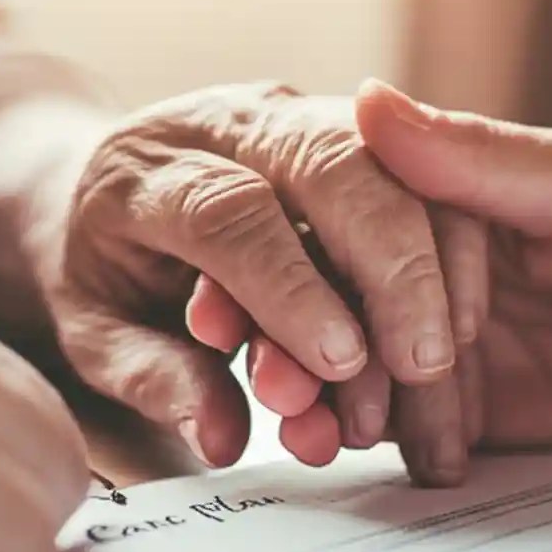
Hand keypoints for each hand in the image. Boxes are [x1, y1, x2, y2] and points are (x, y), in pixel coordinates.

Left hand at [43, 82, 480, 483]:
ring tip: (437, 366)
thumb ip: (153, 377)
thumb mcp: (96, 332)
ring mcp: (292, 115)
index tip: (340, 361)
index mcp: (147, 170)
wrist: (99, 188)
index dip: (289, 288)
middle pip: (330, 162)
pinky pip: (416, 173)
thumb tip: (222, 436)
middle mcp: (227, 121)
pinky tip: (456, 324)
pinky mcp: (342, 128)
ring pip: (389, 163)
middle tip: (421, 362)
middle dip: (390, 265)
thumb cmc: (102, 267)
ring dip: (428, 263)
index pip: (228, 213)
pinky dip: (447, 247)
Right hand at [353, 81, 551, 445]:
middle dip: (337, 350)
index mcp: (447, 189)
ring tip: (376, 437)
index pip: (362, 223)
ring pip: (370, 364)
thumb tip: (371, 100)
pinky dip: (404, 438)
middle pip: (351, 298)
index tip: (346, 317)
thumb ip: (477, 156)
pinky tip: (422, 454)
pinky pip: (413, 419)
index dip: (350, 273)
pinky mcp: (468, 399)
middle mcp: (430, 258)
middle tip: (335, 393)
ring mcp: (444, 332)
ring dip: (365, 402)